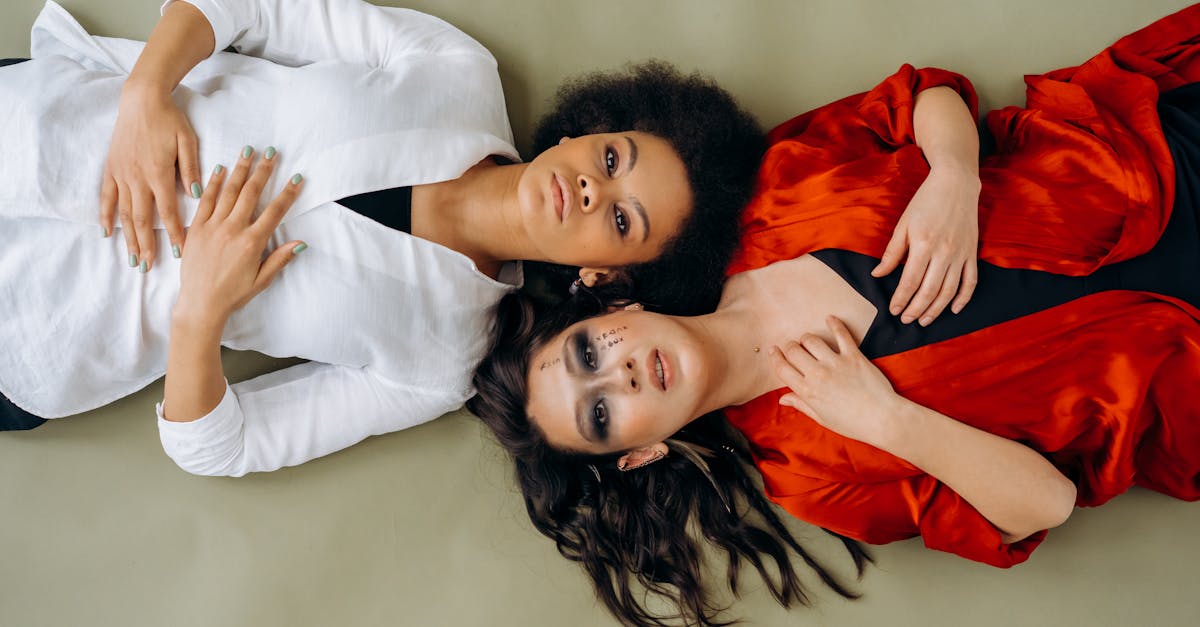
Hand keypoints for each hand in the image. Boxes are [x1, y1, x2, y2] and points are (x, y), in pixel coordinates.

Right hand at [100, 81, 201, 271]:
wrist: (141, 99)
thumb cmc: (170, 119)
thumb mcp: (188, 141)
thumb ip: (192, 169)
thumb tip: (197, 196)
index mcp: (159, 173)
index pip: (168, 211)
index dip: (175, 233)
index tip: (181, 253)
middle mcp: (137, 177)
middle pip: (143, 219)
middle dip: (147, 245)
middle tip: (149, 268)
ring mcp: (121, 174)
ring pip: (125, 212)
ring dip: (129, 237)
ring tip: (132, 259)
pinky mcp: (111, 168)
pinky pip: (107, 196)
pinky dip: (107, 215)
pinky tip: (107, 232)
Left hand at [173, 147, 304, 327]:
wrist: (200, 304)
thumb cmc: (232, 295)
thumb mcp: (262, 280)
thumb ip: (280, 259)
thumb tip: (301, 243)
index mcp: (252, 243)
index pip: (274, 211)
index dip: (288, 193)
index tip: (297, 178)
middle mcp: (233, 230)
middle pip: (251, 193)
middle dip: (263, 171)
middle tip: (272, 153)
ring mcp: (212, 227)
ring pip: (228, 192)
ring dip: (240, 170)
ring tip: (248, 151)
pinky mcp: (196, 229)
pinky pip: (205, 201)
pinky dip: (212, 183)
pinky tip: (220, 169)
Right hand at [770, 316, 902, 448]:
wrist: (882, 419)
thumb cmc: (852, 423)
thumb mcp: (822, 418)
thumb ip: (801, 405)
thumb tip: (783, 399)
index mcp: (808, 391)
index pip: (782, 368)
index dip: (775, 357)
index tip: (773, 351)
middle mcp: (818, 375)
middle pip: (793, 350)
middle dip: (790, 347)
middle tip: (794, 348)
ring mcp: (835, 363)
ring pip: (811, 339)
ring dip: (808, 338)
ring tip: (810, 341)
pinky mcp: (853, 356)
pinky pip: (841, 334)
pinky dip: (834, 323)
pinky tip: (829, 319)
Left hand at [871, 167, 979, 325]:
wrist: (956, 184)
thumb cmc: (925, 203)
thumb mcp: (903, 225)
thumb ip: (892, 252)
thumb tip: (877, 275)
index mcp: (923, 244)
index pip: (910, 281)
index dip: (901, 299)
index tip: (893, 310)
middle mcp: (944, 252)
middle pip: (930, 290)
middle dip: (916, 309)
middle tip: (906, 320)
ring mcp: (961, 254)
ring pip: (950, 290)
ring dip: (937, 309)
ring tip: (924, 320)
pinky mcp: (972, 253)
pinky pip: (971, 281)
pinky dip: (964, 298)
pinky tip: (954, 309)